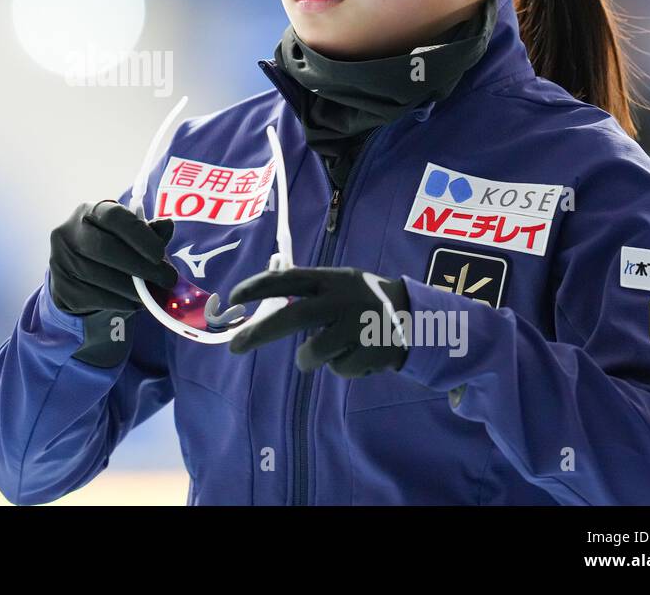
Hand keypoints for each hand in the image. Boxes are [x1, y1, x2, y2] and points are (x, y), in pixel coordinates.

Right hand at [48, 200, 177, 315]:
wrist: (76, 274)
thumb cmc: (110, 248)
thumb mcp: (128, 235)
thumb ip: (148, 232)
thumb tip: (167, 227)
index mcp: (89, 212)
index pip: (114, 216)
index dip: (138, 234)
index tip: (160, 253)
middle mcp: (69, 232)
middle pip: (104, 248)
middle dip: (140, 266)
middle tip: (167, 279)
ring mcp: (61, 260)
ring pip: (100, 276)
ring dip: (133, 289)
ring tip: (152, 294)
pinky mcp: (62, 287)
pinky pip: (95, 297)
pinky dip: (120, 302)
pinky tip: (134, 302)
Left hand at [226, 266, 410, 377]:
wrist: (416, 317)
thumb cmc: (363, 299)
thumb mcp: (339, 283)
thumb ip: (306, 288)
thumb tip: (261, 294)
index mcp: (331, 279)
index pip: (289, 278)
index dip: (259, 286)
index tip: (233, 296)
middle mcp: (343, 299)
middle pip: (294, 316)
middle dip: (260, 333)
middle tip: (235, 347)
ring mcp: (358, 325)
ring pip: (313, 353)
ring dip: (310, 359)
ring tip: (329, 350)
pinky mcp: (373, 350)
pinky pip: (339, 369)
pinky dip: (343, 366)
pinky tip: (359, 353)